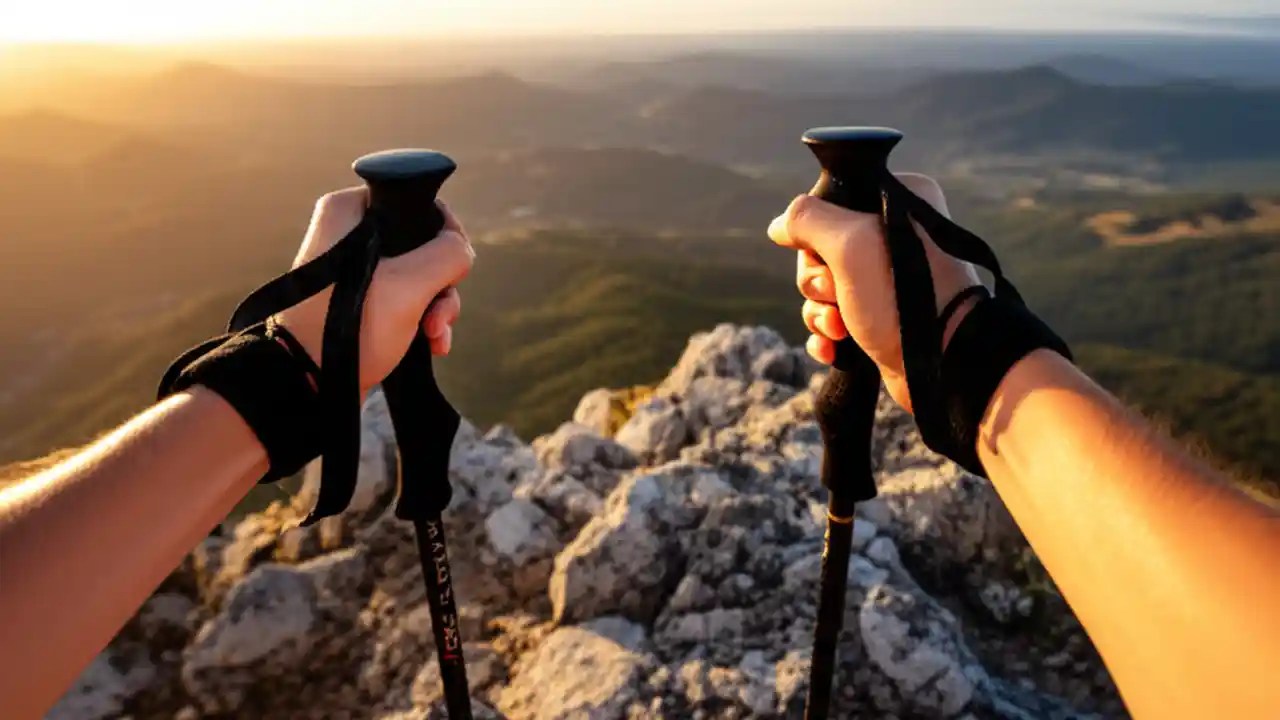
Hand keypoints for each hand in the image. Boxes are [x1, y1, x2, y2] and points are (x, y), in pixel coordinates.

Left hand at [276, 187, 473, 393]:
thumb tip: (462, 250)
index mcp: (350, 211)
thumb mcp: (408, 284)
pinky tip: (433, 344)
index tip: (454, 266)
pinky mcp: (360, 301)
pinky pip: (406, 299)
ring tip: (435, 335)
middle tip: (437, 314)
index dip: (446, 232)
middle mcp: (350, 234)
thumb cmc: (349, 326)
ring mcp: (356, 270)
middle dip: (442, 284)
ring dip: (437, 307)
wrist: (306, 383)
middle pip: (424, 244)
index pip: (417, 201)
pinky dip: (423, 319)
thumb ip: (447, 255)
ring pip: (420, 276)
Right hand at [767, 174, 980, 412]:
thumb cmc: (904, 297)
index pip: (829, 204)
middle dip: (817, 281)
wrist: (945, 365)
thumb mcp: (851, 244)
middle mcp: (895, 234)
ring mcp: (888, 279)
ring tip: (840, 329)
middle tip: (836, 294)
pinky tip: (835, 348)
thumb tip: (778, 226)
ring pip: (823, 288)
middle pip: (819, 250)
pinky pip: (834, 319)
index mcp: (897, 200)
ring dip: (821, 313)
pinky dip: (828, 335)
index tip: (828, 259)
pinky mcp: (882, 316)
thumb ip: (808, 220)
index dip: (815, 236)